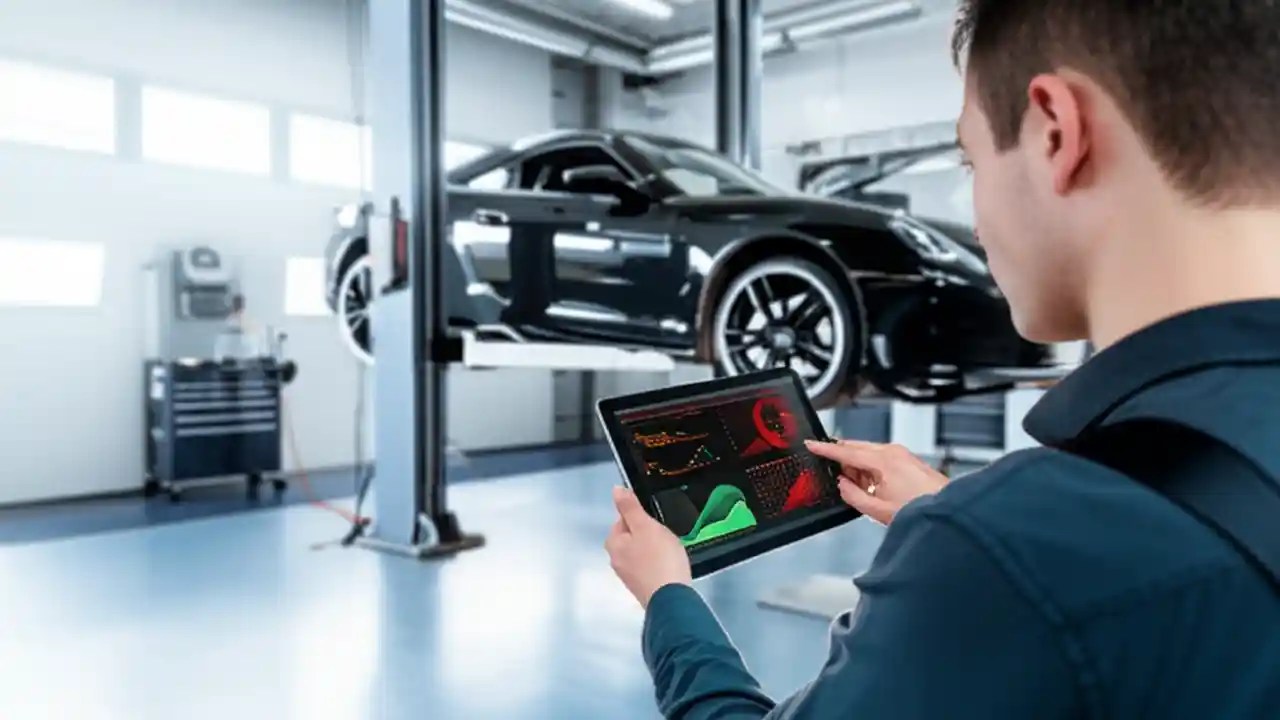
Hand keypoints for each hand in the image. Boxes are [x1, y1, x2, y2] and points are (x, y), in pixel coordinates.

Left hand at [605, 486, 691, 607]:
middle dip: (648, 534)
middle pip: (632, 537)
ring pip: (640, 552)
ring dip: (654, 550)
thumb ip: (630, 507)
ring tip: (669, 552)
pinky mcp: (641, 587)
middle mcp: (615, 560)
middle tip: (664, 538)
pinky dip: (658, 564)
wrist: (671, 599)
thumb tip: (615, 490)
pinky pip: (648, 567)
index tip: (655, 523)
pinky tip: (669, 566)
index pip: (623, 519)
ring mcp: (628, 576)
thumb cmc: (659, 558)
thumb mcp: (645, 525)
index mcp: (613, 543)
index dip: (641, 517)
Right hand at [805, 439, 946, 524]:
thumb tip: (842, 486)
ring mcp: (902, 455)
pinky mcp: (909, 461)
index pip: (846, 452)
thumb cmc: (920, 510)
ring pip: (869, 454)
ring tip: (858, 488)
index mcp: (882, 460)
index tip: (811, 444)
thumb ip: (853, 496)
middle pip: (857, 449)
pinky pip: (882, 459)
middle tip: (831, 470)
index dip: (825, 449)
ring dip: (858, 467)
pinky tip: (873, 487)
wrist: (950, 512)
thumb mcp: (877, 510)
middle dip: (842, 459)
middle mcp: (893, 452)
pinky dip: (872, 470)